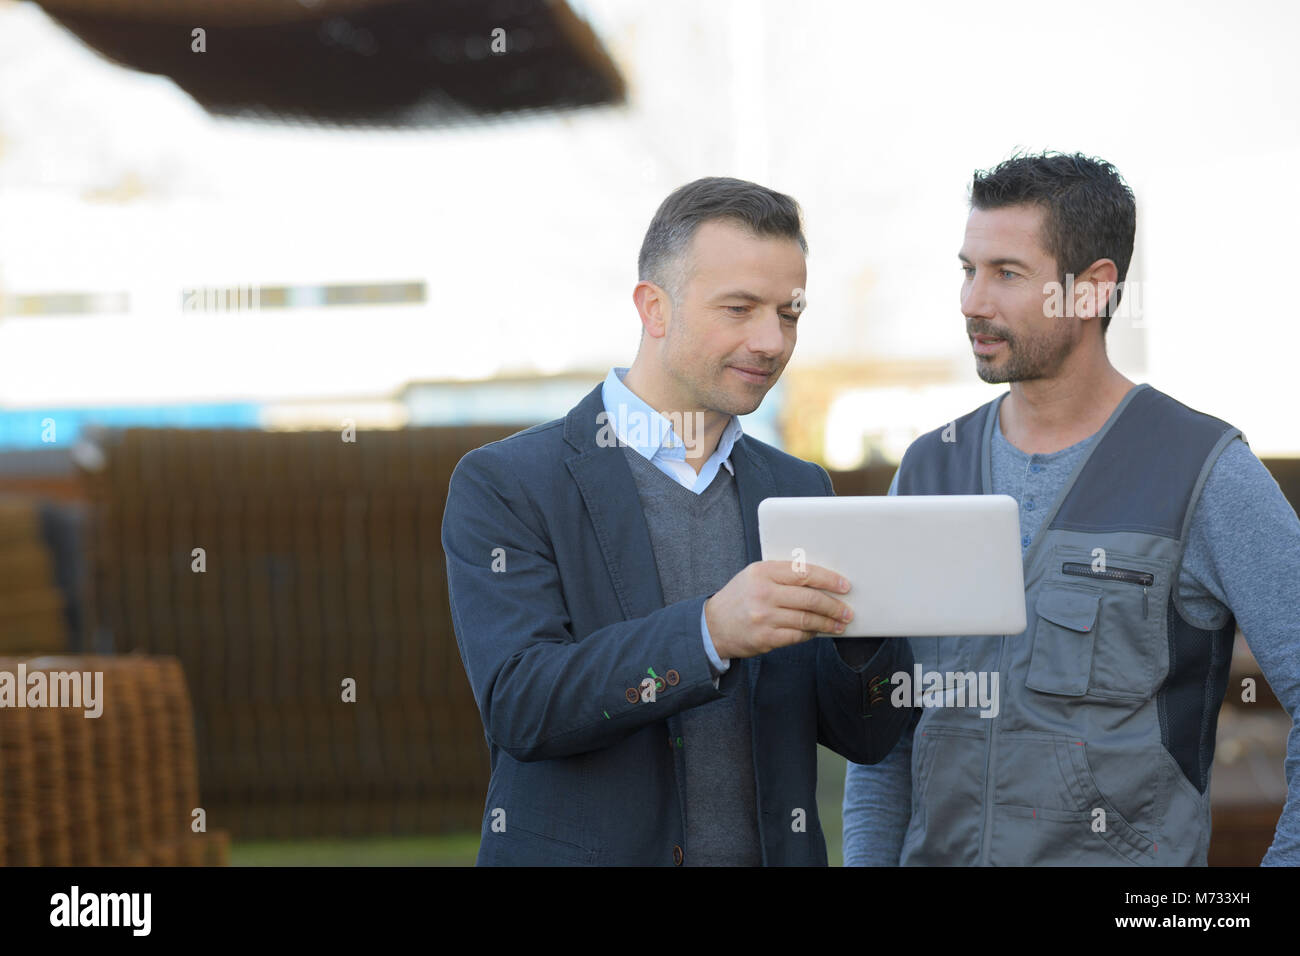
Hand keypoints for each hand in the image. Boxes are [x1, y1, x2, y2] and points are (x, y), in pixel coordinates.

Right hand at [703, 560, 852, 660]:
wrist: (712, 626)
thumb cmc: (740, 598)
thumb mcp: (755, 576)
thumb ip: (783, 575)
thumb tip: (822, 583)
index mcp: (762, 572)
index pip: (804, 573)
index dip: (829, 579)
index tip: (844, 586)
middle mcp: (763, 593)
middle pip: (810, 598)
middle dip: (834, 606)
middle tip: (847, 611)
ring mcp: (764, 617)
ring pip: (807, 620)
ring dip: (828, 623)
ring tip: (839, 624)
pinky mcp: (765, 638)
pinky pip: (798, 636)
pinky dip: (811, 634)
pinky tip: (818, 632)